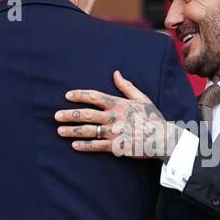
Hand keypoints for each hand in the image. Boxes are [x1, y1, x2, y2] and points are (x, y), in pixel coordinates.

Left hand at [55, 70, 180, 158]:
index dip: (80, 95)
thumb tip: (115, 73)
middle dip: (69, 114)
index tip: (67, 95)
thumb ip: (126, 86)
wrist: (163, 137)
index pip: (95, 96)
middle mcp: (114, 117)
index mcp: (119, 104)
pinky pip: (97, 146)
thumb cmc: (153, 118)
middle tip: (56, 115)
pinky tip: (74, 146)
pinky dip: (85, 146)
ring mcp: (114, 132)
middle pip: (86, 114)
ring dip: (72, 131)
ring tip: (59, 131)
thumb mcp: (142, 98)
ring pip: (88, 131)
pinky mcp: (117, 146)